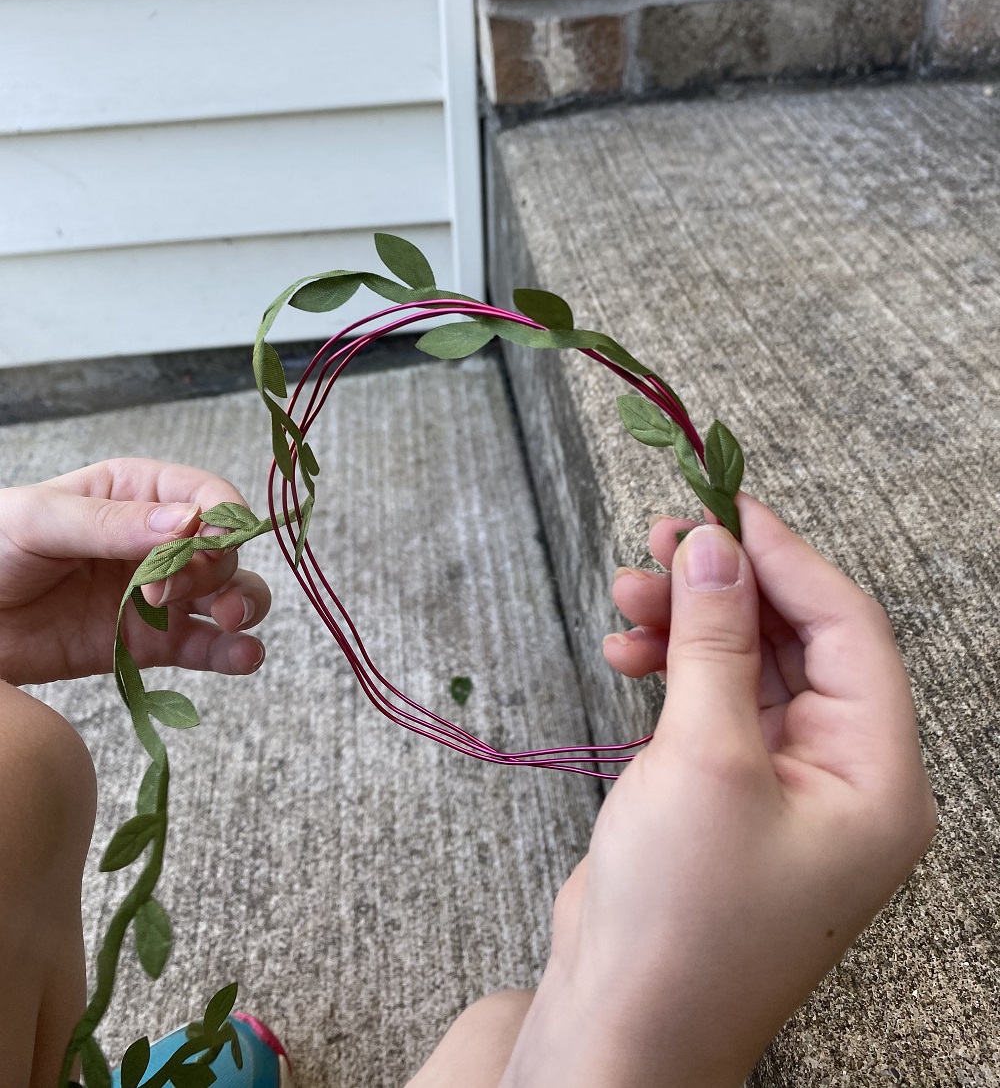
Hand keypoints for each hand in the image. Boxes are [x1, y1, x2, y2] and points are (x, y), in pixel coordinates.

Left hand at [0, 458, 271, 685]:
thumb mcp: (40, 521)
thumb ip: (112, 522)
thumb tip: (190, 520)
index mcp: (137, 493)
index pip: (208, 497)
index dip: (219, 522)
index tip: (197, 547)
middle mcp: (158, 542)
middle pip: (223, 550)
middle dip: (212, 571)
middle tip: (163, 594)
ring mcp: (159, 595)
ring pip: (230, 594)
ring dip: (242, 605)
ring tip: (228, 621)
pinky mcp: (150, 644)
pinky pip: (204, 648)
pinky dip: (232, 653)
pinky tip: (244, 658)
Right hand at [502, 495, 935, 1087]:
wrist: (621, 1024)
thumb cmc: (681, 915)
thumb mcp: (703, 757)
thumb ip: (714, 639)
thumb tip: (714, 543)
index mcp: (876, 775)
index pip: (849, 629)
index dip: (785, 558)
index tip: (722, 507)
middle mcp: (842, 777)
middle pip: (797, 641)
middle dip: (727, 586)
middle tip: (660, 539)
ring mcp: (783, 787)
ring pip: (749, 666)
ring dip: (688, 621)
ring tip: (624, 593)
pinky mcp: (728, 795)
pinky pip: (714, 703)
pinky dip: (672, 668)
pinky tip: (625, 650)